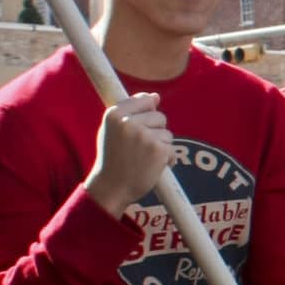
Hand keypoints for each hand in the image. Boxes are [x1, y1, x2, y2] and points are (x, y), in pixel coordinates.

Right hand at [85, 92, 175, 214]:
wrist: (112, 187)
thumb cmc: (113, 158)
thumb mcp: (113, 130)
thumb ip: (132, 111)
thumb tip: (156, 97)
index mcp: (115, 114)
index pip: (145, 99)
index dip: (146, 114)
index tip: (139, 127)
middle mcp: (129, 122)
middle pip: (160, 116)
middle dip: (155, 131)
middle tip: (139, 148)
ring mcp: (144, 135)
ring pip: (167, 133)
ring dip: (161, 146)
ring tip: (143, 158)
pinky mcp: (158, 149)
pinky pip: (172, 148)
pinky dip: (167, 158)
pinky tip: (152, 166)